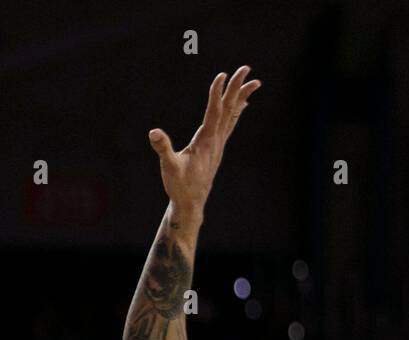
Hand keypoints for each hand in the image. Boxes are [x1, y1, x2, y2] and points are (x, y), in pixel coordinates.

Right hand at [149, 65, 260, 213]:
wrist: (191, 202)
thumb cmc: (180, 185)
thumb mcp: (169, 167)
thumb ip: (163, 149)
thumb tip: (153, 132)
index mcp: (206, 140)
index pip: (214, 111)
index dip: (217, 93)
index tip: (222, 75)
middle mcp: (216, 140)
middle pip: (229, 108)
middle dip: (236, 87)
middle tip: (246, 68)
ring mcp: (219, 144)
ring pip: (233, 115)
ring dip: (242, 97)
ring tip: (254, 83)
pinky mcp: (217, 148)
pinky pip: (230, 124)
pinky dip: (236, 111)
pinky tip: (242, 105)